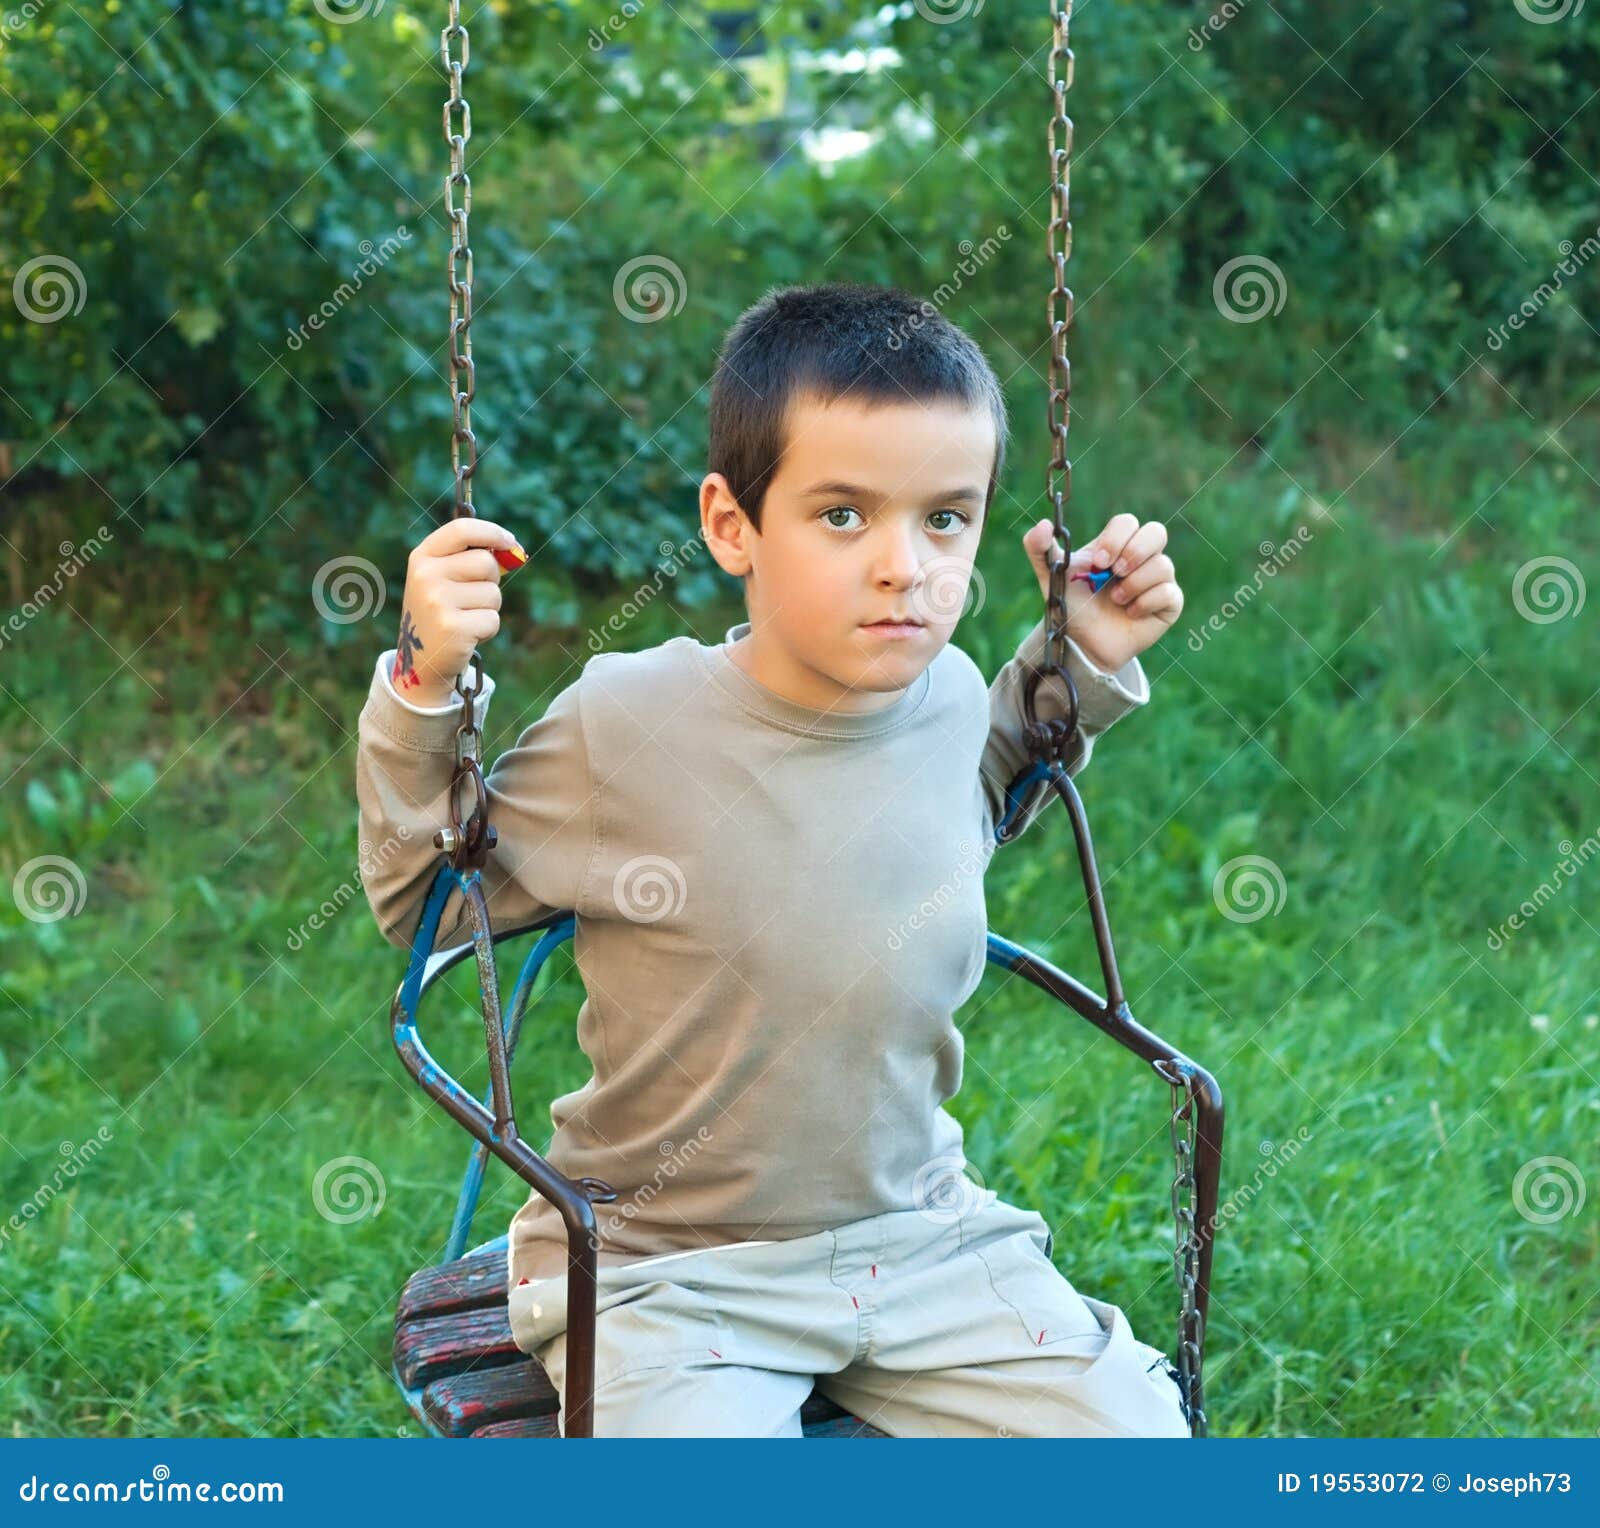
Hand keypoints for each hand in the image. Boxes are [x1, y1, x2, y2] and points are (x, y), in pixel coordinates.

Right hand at [393, 518, 525, 705]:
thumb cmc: (441, 611)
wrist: (421, 660)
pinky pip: (492, 619)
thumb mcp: (443, 578)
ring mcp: (437, 602)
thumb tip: (514, 552)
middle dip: (491, 580)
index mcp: (422, 557)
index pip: (462, 529)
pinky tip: (467, 635)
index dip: (492, 532)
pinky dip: (487, 629)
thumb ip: (471, 559)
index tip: (510, 542)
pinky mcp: (453, 628)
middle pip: (486, 563)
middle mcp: (426, 576)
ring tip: (465, 618)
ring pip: (493, 593)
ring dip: (488, 608)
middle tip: (472, 597)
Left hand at [1023, 514, 1181, 674]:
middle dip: (1134, 552)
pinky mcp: (1169, 603)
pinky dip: (1146, 603)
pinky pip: (1170, 593)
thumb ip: (1039, 548)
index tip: (1098, 562)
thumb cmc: (1071, 608)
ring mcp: (1158, 579)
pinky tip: (1130, 613)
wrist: (1083, 644)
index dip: (1116, 537)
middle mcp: (1141, 558)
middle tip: (1114, 573)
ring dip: (1134, 584)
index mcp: (1116, 545)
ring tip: (1115, 600)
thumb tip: (1044, 523)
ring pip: (1163, 565)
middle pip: (1156, 532)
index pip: (1128, 522)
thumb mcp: (1051, 577)